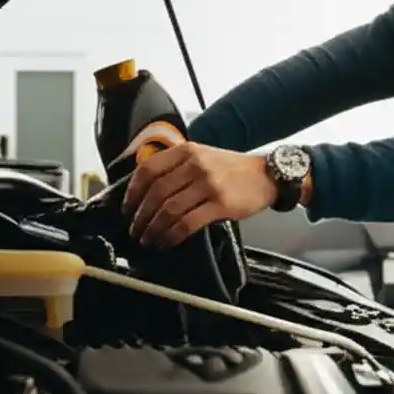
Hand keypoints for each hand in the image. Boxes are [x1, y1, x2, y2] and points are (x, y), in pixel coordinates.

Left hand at [122, 142, 276, 247]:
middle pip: (156, 193)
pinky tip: (166, 242)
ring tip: (148, 240)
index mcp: (186, 151)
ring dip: (153, 229)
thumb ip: (176, 167)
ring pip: (169, 210)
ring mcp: (208, 185)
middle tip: (134, 231)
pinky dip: (172, 236)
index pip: (148, 170)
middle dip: (140, 216)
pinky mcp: (220, 205)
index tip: (127, 209)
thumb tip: (145, 192)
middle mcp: (195, 165)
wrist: (265, 176)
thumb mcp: (202, 156)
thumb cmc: (230, 169)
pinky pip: (187, 223)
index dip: (132, 192)